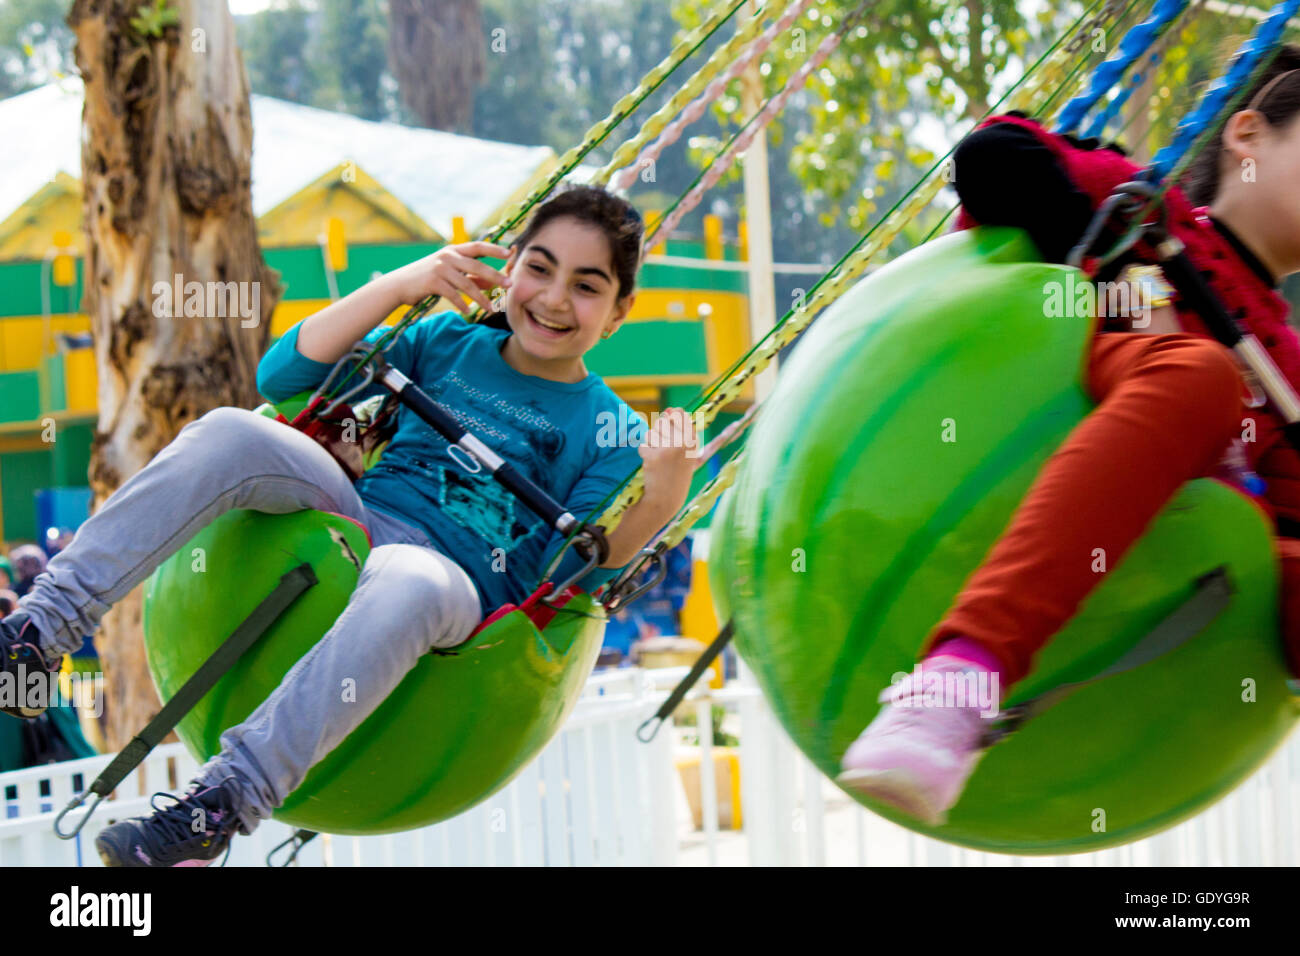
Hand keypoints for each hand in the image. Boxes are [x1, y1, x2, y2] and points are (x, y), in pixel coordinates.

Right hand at [386, 241, 511, 315]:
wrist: (399, 284)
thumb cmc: (427, 278)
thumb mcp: (449, 273)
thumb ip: (470, 276)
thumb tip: (491, 283)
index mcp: (453, 250)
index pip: (477, 246)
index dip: (494, 249)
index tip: (509, 253)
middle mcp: (447, 256)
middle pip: (476, 265)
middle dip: (495, 275)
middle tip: (510, 284)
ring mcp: (440, 268)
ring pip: (467, 284)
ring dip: (481, 297)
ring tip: (491, 308)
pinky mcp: (433, 282)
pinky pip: (453, 295)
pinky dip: (462, 304)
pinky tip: (468, 311)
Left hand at [638, 407, 696, 506]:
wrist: (666, 499)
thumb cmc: (676, 473)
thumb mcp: (686, 451)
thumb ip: (679, 428)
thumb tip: (669, 408)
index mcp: (694, 439)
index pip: (679, 413)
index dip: (671, 421)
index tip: (671, 437)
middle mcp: (683, 442)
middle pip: (663, 421)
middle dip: (659, 434)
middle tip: (665, 453)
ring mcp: (668, 449)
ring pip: (651, 433)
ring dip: (652, 445)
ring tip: (660, 460)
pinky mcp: (653, 456)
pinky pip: (643, 445)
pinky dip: (645, 454)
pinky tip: (653, 466)